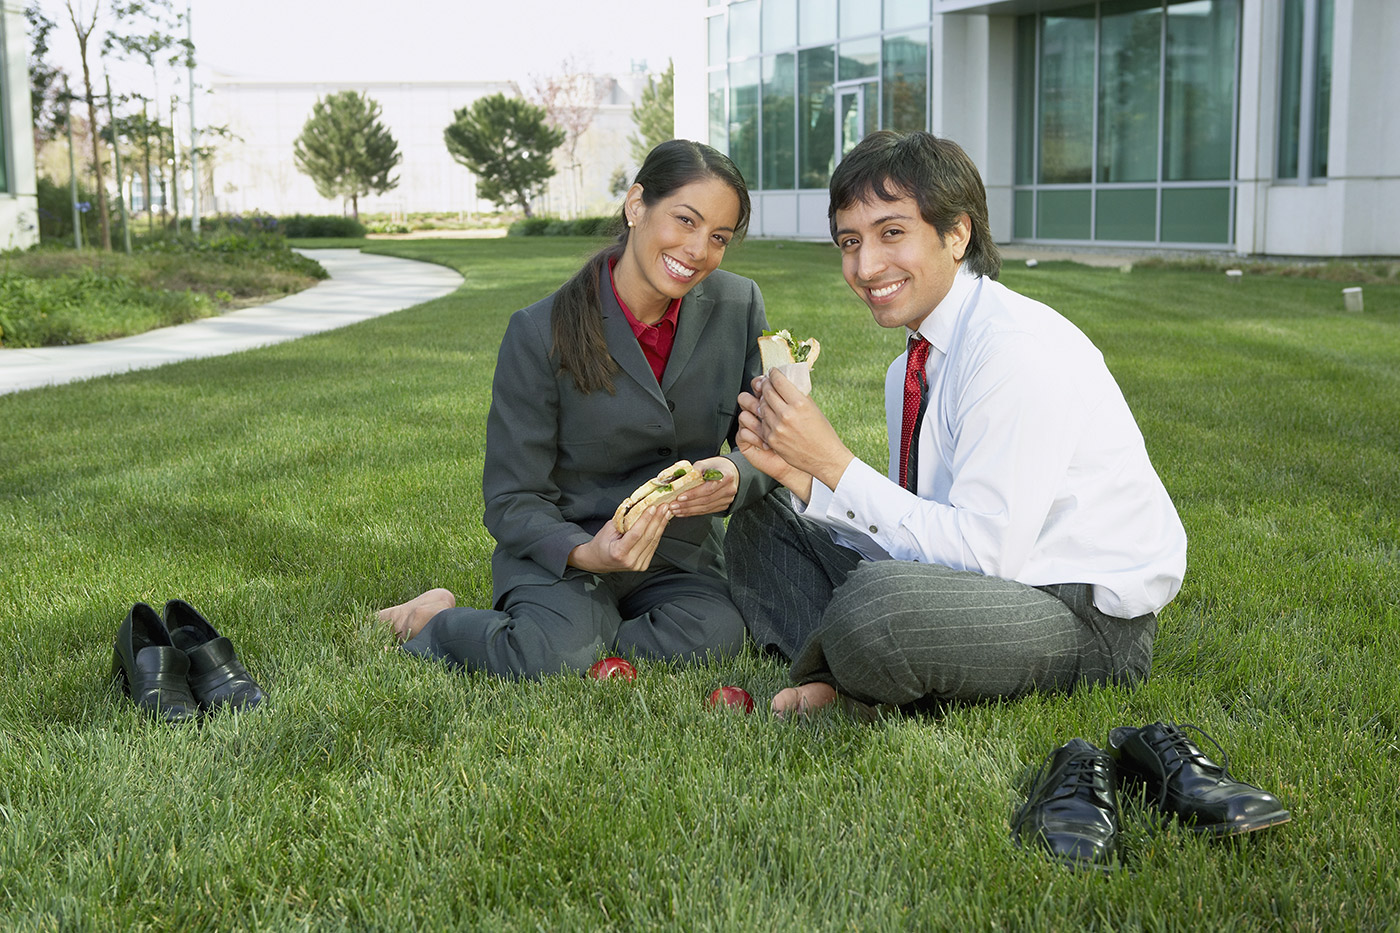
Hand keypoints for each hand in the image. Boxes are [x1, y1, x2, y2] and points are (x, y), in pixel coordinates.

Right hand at [568, 501, 671, 573]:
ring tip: (666, 512)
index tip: (653, 507)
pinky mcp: (643, 565)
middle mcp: (630, 561)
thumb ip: (623, 519)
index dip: (646, 519)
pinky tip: (662, 523)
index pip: (636, 534)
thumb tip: (638, 507)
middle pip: (648, 537)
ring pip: (653, 542)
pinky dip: (658, 533)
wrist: (598, 561)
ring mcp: (638, 565)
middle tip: (664, 506)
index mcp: (618, 553)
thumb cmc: (601, 544)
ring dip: (661, 525)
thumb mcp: (608, 528)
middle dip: (657, 520)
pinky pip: (653, 547)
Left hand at [670, 455, 737, 517]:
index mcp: (726, 476)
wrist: (731, 472)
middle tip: (673, 505)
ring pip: (706, 508)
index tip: (680, 497)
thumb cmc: (718, 466)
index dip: (694, 494)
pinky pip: (707, 511)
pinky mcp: (723, 506)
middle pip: (706, 500)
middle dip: (687, 504)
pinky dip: (694, 512)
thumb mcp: (706, 463)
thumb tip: (679, 479)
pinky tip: (683, 512)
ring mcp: (727, 499)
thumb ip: (695, 470)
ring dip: (688, 510)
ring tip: (676, 509)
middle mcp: (729, 489)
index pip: (708, 488)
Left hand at [742, 369, 853, 492]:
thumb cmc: (823, 433)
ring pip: (762, 407)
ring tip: (769, 400)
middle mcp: (786, 415)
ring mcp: (777, 428)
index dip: (773, 374)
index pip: (779, 382)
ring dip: (764, 401)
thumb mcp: (813, 409)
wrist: (824, 458)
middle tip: (768, 383)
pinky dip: (766, 418)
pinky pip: (762, 423)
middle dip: (766, 385)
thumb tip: (786, 383)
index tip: (773, 372)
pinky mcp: (772, 440)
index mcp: (799, 404)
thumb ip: (798, 395)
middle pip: (767, 392)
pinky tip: (772, 417)